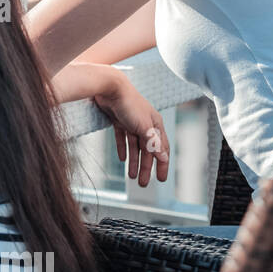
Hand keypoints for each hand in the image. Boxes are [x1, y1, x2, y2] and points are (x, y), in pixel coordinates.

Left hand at [93, 72, 169, 186]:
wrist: (109, 87)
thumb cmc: (129, 105)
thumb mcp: (143, 126)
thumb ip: (153, 142)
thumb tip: (163, 157)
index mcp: (155, 125)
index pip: (162, 149)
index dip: (162, 165)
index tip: (161, 180)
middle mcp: (145, 124)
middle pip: (147, 151)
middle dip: (145, 168)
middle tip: (142, 184)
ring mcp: (131, 122)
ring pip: (134, 146)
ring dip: (133, 162)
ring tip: (130, 177)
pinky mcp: (118, 120)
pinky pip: (122, 138)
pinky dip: (123, 149)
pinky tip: (122, 159)